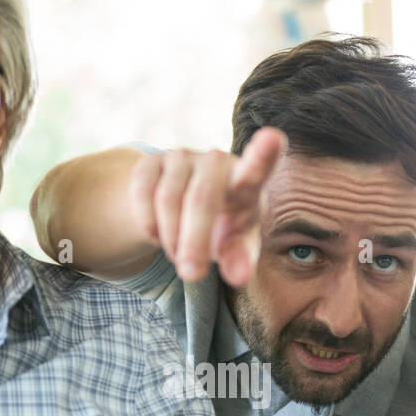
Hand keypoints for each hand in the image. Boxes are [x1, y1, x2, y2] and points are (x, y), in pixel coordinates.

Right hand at [128, 126, 285, 285]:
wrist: (186, 208)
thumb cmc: (225, 227)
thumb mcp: (237, 245)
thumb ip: (241, 259)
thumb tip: (238, 276)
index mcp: (246, 180)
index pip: (257, 167)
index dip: (263, 154)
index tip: (272, 139)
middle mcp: (215, 160)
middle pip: (201, 198)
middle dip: (194, 242)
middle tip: (191, 275)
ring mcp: (181, 157)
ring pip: (168, 201)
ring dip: (171, 239)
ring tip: (179, 255)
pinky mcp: (151, 162)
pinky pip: (143, 196)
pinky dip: (149, 226)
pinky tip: (159, 235)